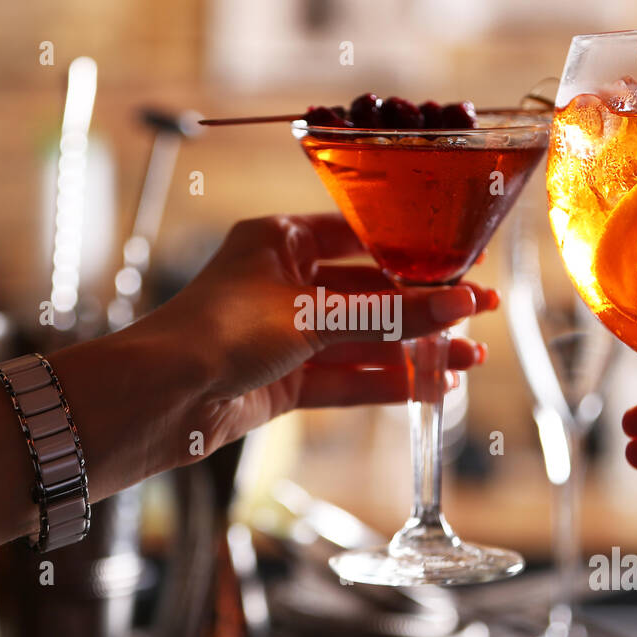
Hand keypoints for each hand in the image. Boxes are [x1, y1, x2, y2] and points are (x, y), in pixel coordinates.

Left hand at [143, 213, 494, 456]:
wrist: (158, 399)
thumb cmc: (217, 332)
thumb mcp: (313, 316)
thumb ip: (390, 315)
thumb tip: (460, 304)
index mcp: (279, 240)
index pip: (360, 236)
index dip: (413, 251)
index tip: (460, 261)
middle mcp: (283, 282)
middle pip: (369, 293)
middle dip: (423, 309)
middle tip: (479, 315)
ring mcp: (284, 334)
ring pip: (362, 340)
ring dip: (413, 351)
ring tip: (468, 360)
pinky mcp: (283, 380)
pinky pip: (345, 378)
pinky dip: (385, 383)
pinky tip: (429, 387)